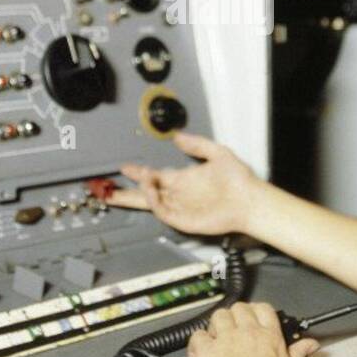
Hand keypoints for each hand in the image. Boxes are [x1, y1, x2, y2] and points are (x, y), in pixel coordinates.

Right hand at [106, 131, 260, 236]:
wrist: (250, 200)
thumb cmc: (238, 179)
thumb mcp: (217, 153)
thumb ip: (196, 144)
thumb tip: (178, 136)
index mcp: (183, 180)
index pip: (154, 177)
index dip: (138, 173)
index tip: (125, 167)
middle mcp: (178, 194)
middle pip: (144, 194)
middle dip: (125, 193)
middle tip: (106, 191)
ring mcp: (179, 208)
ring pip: (150, 202)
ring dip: (140, 193)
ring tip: (141, 179)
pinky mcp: (183, 220)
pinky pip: (162, 211)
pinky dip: (153, 201)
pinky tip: (151, 189)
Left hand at [187, 301, 318, 356]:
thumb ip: (298, 354)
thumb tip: (311, 344)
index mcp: (269, 337)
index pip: (262, 308)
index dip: (254, 311)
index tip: (250, 321)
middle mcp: (247, 333)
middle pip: (238, 308)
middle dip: (234, 318)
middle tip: (232, 333)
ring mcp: (226, 340)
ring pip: (218, 316)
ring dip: (216, 326)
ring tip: (215, 341)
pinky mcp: (207, 352)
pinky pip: (197, 335)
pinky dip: (197, 343)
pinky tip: (199, 355)